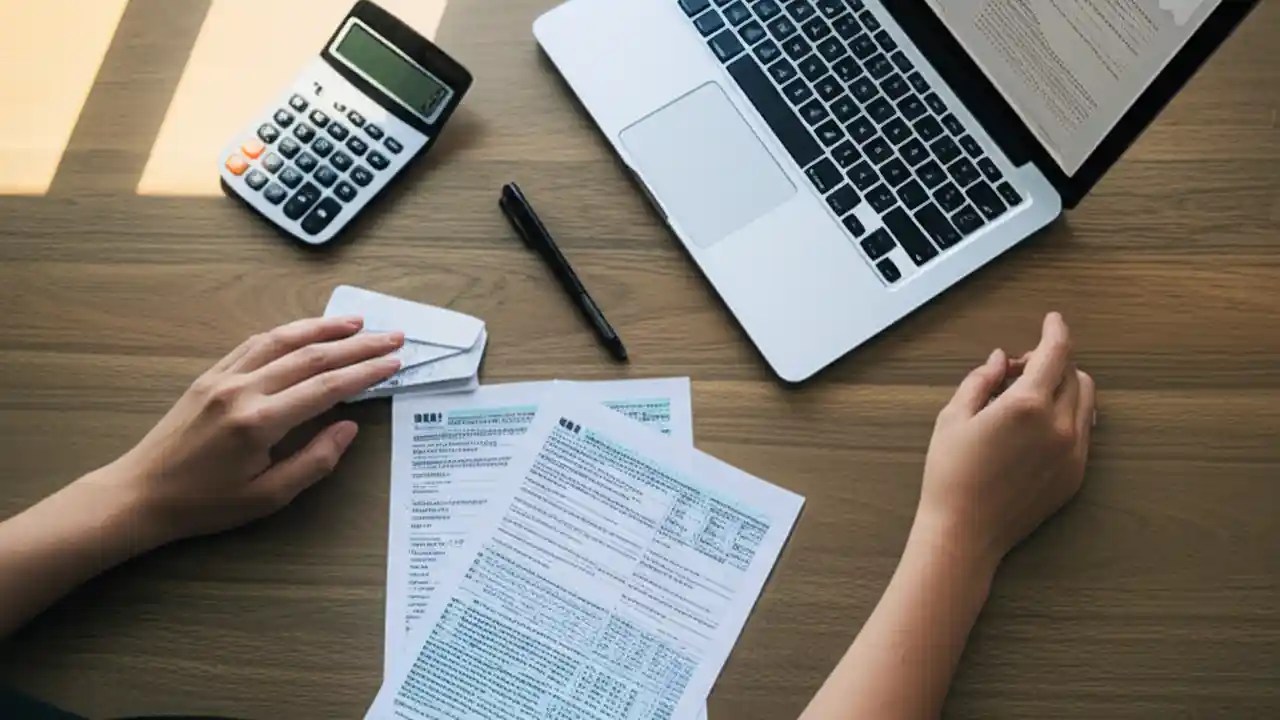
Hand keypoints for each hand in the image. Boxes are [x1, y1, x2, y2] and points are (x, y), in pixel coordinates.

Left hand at [97, 316, 403, 545]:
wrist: (141, 494)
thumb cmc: (205, 504)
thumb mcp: (267, 497)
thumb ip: (314, 461)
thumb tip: (349, 427)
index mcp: (259, 422)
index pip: (326, 386)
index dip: (365, 372)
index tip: (393, 362)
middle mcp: (242, 389)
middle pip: (311, 356)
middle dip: (357, 345)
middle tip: (391, 336)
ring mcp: (223, 377)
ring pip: (282, 340)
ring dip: (323, 328)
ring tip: (356, 323)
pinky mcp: (209, 376)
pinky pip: (255, 344)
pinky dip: (287, 333)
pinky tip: (306, 331)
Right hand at [915, 312, 1096, 573]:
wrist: (965, 533)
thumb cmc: (950, 474)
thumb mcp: (953, 418)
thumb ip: (980, 381)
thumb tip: (999, 360)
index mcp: (1026, 406)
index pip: (1055, 354)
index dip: (1055, 331)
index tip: (1052, 319)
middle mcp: (1059, 426)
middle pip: (1074, 374)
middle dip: (1052, 362)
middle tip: (1018, 370)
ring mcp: (1073, 453)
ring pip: (1085, 401)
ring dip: (1064, 387)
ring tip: (1028, 398)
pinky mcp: (1075, 475)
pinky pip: (1083, 431)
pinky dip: (1068, 416)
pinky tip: (1037, 426)